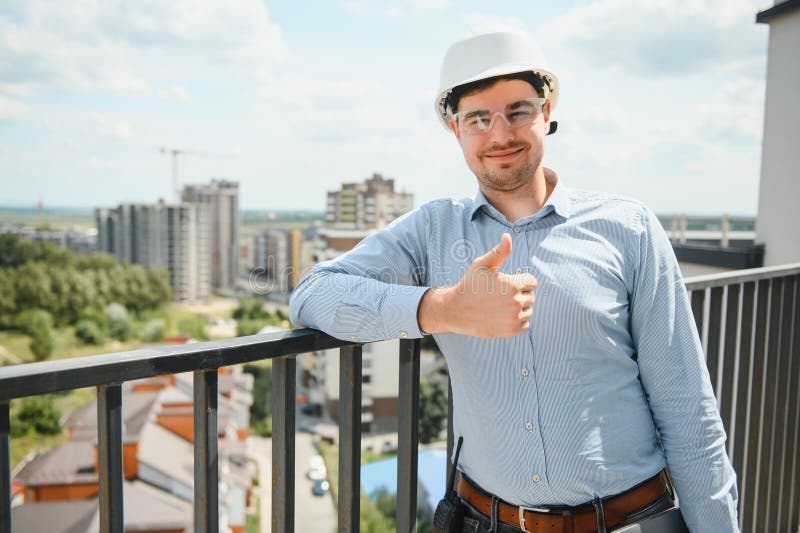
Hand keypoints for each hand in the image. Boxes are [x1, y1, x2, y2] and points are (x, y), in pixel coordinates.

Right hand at [418, 233, 536, 337]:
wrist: (456, 310)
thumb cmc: (470, 285)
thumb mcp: (481, 265)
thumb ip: (499, 252)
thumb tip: (507, 236)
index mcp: (513, 284)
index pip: (531, 282)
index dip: (519, 281)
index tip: (504, 284)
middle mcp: (516, 302)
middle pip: (531, 296)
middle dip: (519, 295)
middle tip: (499, 296)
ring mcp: (514, 318)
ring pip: (528, 310)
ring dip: (519, 309)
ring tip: (500, 306)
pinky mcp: (512, 330)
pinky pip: (526, 325)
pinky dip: (517, 322)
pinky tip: (503, 317)